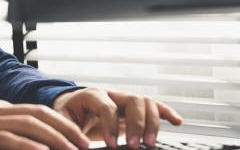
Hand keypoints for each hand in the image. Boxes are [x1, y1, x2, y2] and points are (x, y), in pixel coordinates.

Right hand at [0, 99, 90, 149]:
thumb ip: (0, 135)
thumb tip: (26, 146)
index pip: (37, 111)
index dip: (61, 123)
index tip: (79, 138)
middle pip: (39, 113)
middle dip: (67, 128)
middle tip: (86, 145)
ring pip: (29, 123)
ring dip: (55, 137)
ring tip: (73, 149)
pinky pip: (8, 138)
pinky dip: (29, 144)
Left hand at [52, 87, 182, 148]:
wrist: (71, 104)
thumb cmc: (68, 113)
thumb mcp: (62, 120)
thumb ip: (69, 131)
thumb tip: (76, 145)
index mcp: (92, 95)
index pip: (106, 106)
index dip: (110, 125)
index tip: (112, 144)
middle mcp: (112, 93)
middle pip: (132, 100)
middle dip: (136, 124)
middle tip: (135, 145)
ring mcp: (125, 99)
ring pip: (145, 102)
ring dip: (152, 122)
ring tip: (150, 143)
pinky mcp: (134, 107)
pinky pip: (154, 105)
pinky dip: (167, 112)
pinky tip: (177, 122)